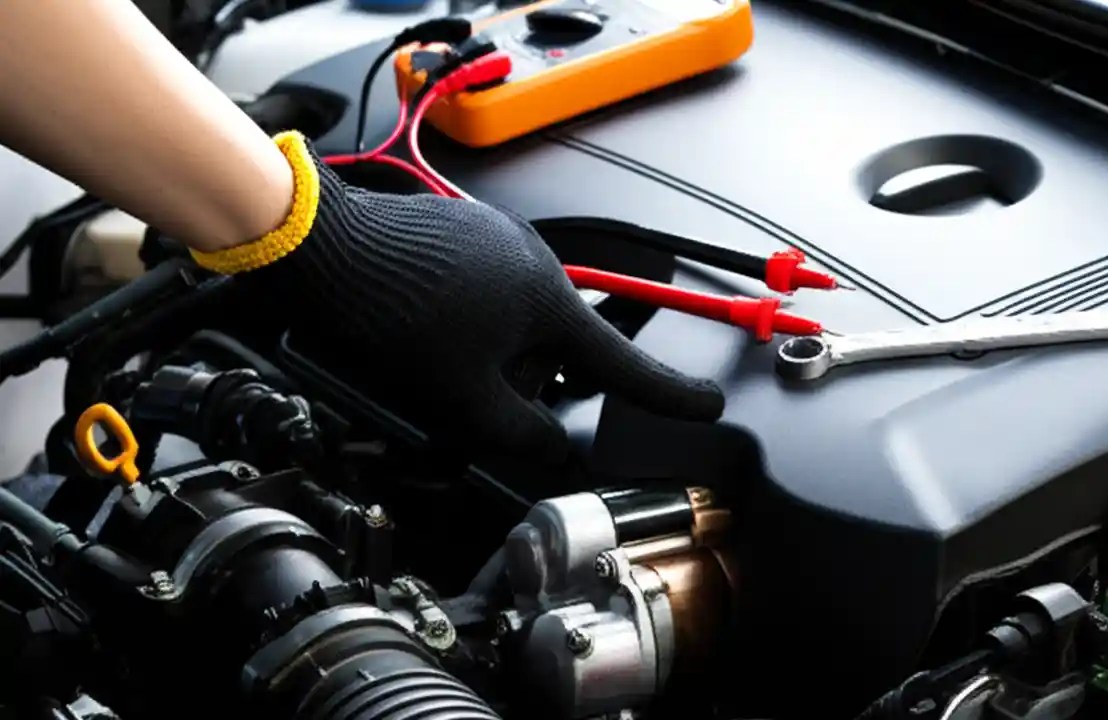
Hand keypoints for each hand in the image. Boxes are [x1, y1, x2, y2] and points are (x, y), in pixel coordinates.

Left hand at [228, 143, 724, 459]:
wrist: (326, 244)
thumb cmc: (394, 312)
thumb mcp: (462, 394)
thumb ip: (518, 432)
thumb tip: (551, 450)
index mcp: (549, 301)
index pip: (620, 362)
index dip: (668, 392)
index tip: (706, 403)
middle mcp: (537, 261)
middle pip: (559, 344)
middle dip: (530, 378)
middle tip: (474, 393)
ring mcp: (502, 240)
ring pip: (519, 318)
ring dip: (495, 349)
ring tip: (435, 356)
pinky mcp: (468, 233)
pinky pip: (490, 289)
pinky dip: (470, 320)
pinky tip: (426, 329)